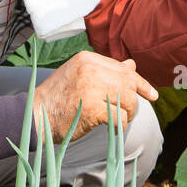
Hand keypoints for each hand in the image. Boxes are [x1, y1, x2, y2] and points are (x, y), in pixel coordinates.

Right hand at [31, 53, 159, 144]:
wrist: (34, 116)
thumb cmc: (58, 99)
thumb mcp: (80, 76)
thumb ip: (105, 71)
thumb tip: (132, 65)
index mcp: (87, 58)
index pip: (123, 69)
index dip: (141, 83)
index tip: (152, 95)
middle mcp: (90, 69)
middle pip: (129, 84)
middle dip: (133, 101)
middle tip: (126, 113)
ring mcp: (91, 88)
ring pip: (128, 101)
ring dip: (126, 114)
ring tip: (115, 120)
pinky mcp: (92, 108)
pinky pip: (120, 118)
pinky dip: (120, 125)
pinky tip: (112, 128)